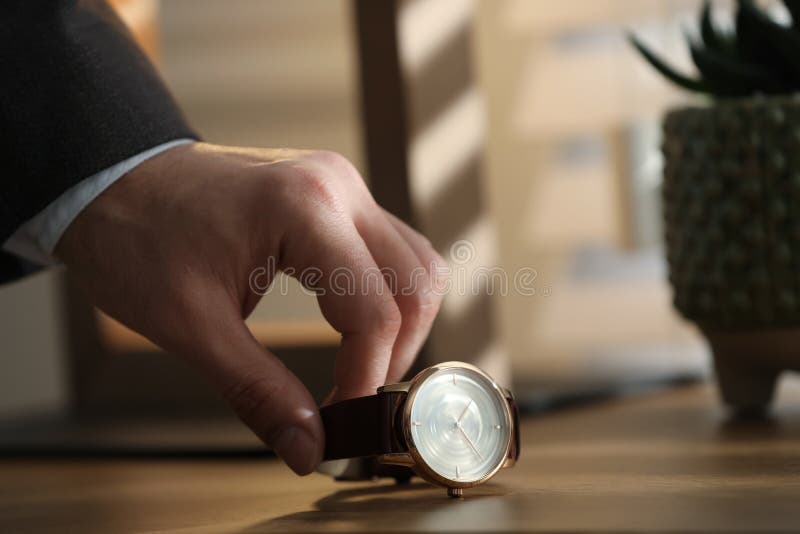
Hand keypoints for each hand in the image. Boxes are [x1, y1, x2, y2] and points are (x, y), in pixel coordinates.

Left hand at [56, 142, 445, 474]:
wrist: (112, 182)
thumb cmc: (136, 240)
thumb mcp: (190, 325)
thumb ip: (258, 391)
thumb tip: (310, 450)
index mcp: (304, 208)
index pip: (374, 309)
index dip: (366, 377)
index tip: (340, 421)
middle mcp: (338, 187)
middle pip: (417, 284)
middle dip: (393, 355)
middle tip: (352, 400)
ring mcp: (342, 186)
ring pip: (417, 265)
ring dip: (400, 326)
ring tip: (357, 370)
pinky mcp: (337, 197)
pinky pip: (392, 250)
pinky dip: (387, 298)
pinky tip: (354, 331)